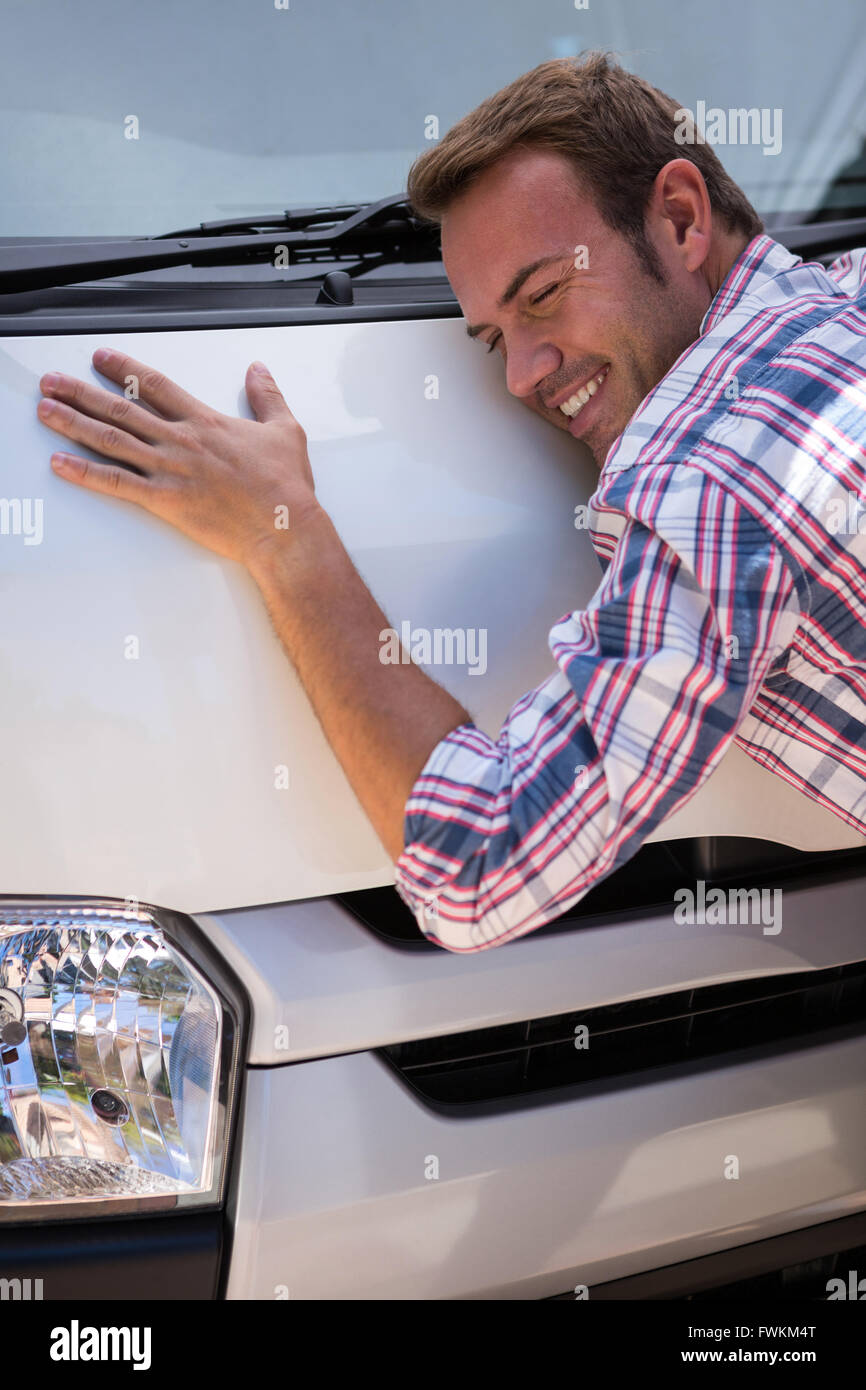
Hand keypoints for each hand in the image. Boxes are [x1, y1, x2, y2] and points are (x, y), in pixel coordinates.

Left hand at [37, 349, 321, 564]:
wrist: (284, 526)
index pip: (155, 385)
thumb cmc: (285, 486)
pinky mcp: (165, 500)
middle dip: (81, 392)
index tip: (101, 358)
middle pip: (121, 407)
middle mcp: (181, 441)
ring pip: (111, 439)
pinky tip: (61, 463)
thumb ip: (267, 396)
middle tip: (53, 382)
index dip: (124, 368)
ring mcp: (170, 469)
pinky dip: (85, 472)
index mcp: (205, 422)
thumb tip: (259, 370)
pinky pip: (116, 482)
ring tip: (46, 411)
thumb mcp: (284, 430)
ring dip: (74, 423)